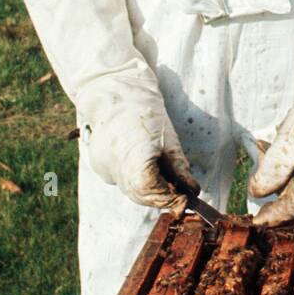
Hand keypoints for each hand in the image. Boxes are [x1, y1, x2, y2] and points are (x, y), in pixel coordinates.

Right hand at [83, 97, 198, 210]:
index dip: (171, 197)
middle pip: (142, 195)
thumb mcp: (170, 140)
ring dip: (151, 191)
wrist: (117, 96)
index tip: (186, 198)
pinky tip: (147, 168)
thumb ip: (180, 170)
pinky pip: (123, 182)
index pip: (153, 191)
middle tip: (181, 192)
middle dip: (163, 197)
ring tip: (166, 178)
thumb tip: (192, 192)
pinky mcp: (100, 167)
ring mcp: (105, 168)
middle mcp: (115, 168)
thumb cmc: (146, 114)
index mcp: (133, 160)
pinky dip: (137, 182)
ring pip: (131, 191)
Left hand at [248, 81, 293, 226]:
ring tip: (260, 152)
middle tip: (253, 182)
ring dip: (277, 166)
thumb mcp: (287, 149)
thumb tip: (257, 192)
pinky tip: (275, 139)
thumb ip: (270, 174)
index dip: (273, 216)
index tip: (255, 222)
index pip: (293, 207)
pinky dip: (285, 151)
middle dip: (272, 188)